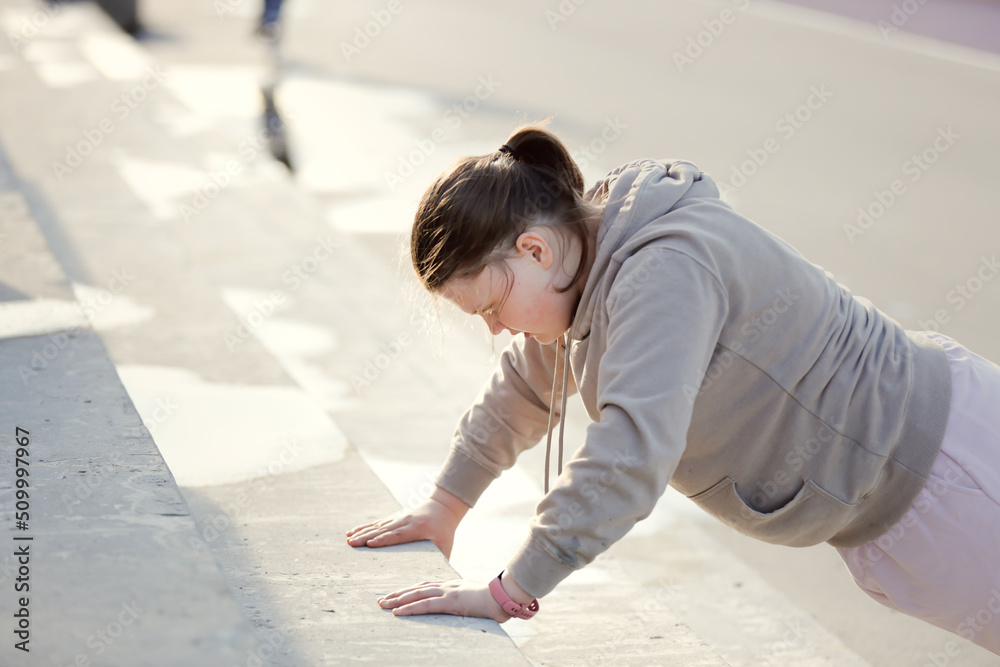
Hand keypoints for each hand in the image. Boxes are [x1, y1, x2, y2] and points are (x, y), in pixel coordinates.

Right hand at [346, 486, 468, 558]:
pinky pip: (377, 523)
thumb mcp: (445, 545)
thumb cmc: (445, 531)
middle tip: (352, 543)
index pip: (399, 535)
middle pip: (384, 530)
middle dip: (366, 536)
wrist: (443, 507)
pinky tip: (352, 531)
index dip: (384, 540)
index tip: (370, 544)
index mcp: (418, 528)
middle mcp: (406, 521)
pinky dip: (364, 527)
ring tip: (348, 539)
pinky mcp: (394, 517)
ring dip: (362, 532)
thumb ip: (439, 559)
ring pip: (378, 526)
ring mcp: (399, 517)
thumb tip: (433, 580)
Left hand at [378, 579, 508, 622]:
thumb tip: (465, 605)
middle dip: (398, 594)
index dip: (410, 589)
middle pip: (417, 588)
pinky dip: (409, 608)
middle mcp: (447, 586)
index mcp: (453, 585)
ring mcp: (448, 593)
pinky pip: (425, 605)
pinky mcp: (450, 602)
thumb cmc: (495, 599)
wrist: (505, 596)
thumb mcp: (477, 598)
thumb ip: (467, 600)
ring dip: (398, 599)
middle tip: (382, 599)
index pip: (426, 586)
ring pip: (417, 595)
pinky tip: (397, 612)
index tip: (397, 594)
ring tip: (383, 604)